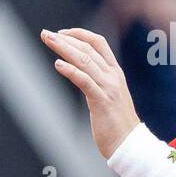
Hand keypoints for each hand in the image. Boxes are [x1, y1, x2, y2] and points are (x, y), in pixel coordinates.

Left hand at [40, 26, 141, 159]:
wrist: (129, 144)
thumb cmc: (116, 123)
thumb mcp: (109, 95)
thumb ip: (98, 81)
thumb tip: (80, 72)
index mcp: (115, 72)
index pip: (98, 43)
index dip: (79, 34)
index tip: (62, 33)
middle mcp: (113, 76)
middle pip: (88, 49)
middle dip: (65, 39)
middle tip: (46, 34)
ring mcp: (108, 87)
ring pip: (85, 60)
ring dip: (64, 48)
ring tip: (48, 41)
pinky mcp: (102, 101)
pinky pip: (84, 81)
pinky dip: (70, 70)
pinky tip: (58, 65)